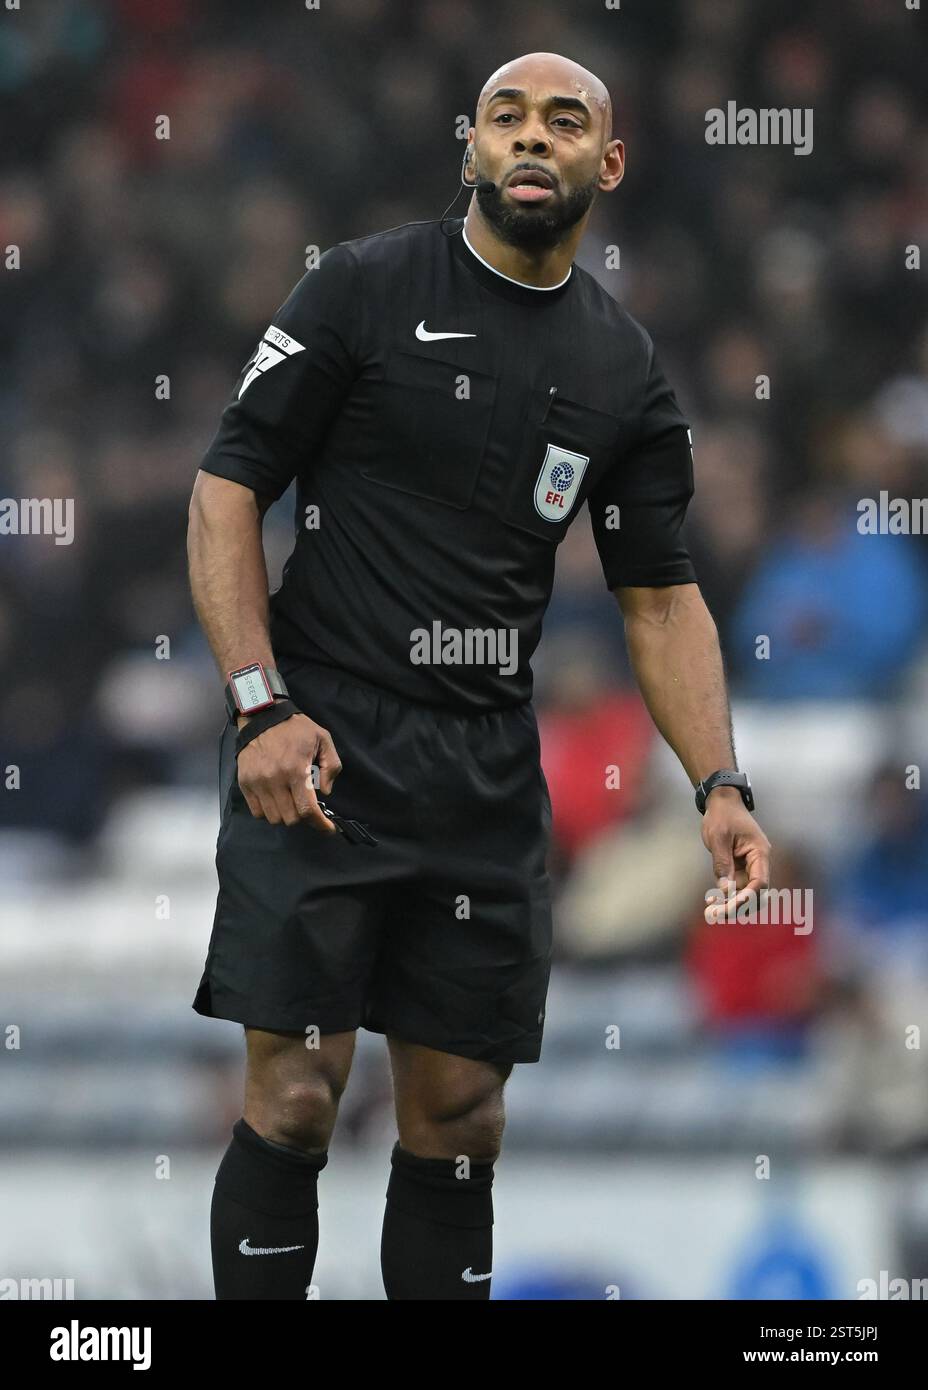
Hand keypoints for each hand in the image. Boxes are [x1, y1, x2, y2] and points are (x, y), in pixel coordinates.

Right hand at [235, 710, 341, 830]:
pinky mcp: (245, 783)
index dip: (320, 824)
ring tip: (291, 801)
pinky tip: (276, 799)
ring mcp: (257, 783)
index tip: (328, 829)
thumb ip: (332, 766)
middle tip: (307, 805)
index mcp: (296, 770)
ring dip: (286, 815)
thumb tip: (325, 792)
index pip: (307, 810)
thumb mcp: (323, 739)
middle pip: (291, 819)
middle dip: (304, 817)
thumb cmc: (295, 728)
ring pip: (274, 818)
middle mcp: (274, 780)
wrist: (262, 716)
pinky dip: (269, 812)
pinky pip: (257, 812)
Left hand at [701, 786, 770, 920]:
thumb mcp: (718, 837)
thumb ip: (722, 863)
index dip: (748, 897)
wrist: (721, 801)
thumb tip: (725, 890)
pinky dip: (726, 896)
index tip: (731, 905)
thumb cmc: (722, 815)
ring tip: (711, 912)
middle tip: (717, 915)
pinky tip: (711, 901)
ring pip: (746, 893)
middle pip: (756, 893)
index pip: (760, 882)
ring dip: (732, 904)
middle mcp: (758, 861)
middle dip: (739, 906)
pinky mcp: (739, 867)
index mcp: (759, 852)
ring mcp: (749, 866)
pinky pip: (736, 887)